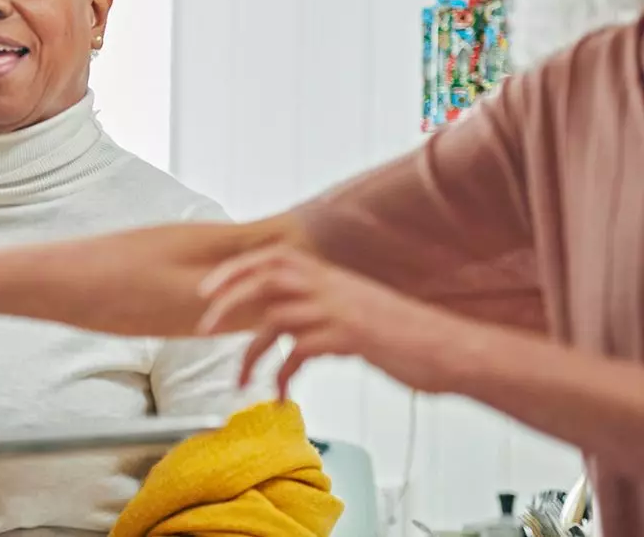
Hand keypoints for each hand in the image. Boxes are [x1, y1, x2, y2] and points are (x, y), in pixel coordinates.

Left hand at [197, 244, 469, 397]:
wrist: (449, 348)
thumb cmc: (401, 334)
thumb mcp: (354, 307)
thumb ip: (318, 305)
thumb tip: (281, 317)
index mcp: (328, 274)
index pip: (270, 257)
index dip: (233, 270)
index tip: (206, 291)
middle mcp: (331, 284)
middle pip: (264, 278)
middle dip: (228, 301)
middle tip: (204, 328)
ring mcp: (340, 309)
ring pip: (276, 319)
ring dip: (251, 352)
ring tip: (240, 380)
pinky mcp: (350, 337)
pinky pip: (300, 353)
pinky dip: (283, 376)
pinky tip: (281, 394)